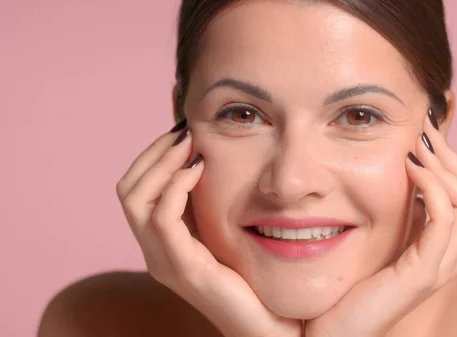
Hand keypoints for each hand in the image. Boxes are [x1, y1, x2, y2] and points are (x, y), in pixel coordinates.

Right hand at [116, 122, 301, 336]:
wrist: (268, 322)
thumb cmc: (251, 276)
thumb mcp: (222, 232)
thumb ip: (207, 206)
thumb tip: (206, 160)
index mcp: (161, 243)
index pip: (135, 190)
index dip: (153, 156)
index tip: (181, 132)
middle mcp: (154, 252)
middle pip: (127, 190)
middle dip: (153, 154)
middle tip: (183, 131)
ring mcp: (165, 262)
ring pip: (136, 200)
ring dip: (162, 163)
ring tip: (189, 143)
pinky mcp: (184, 268)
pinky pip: (163, 219)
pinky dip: (175, 187)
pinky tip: (198, 170)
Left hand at [305, 113, 456, 336]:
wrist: (334, 331)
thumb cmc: (349, 284)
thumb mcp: (377, 237)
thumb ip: (394, 211)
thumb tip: (398, 170)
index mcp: (439, 245)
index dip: (449, 157)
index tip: (423, 130)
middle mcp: (448, 254)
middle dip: (450, 154)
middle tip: (424, 127)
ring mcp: (440, 265)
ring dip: (444, 165)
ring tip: (416, 144)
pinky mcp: (423, 273)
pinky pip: (443, 220)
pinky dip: (432, 188)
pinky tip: (409, 169)